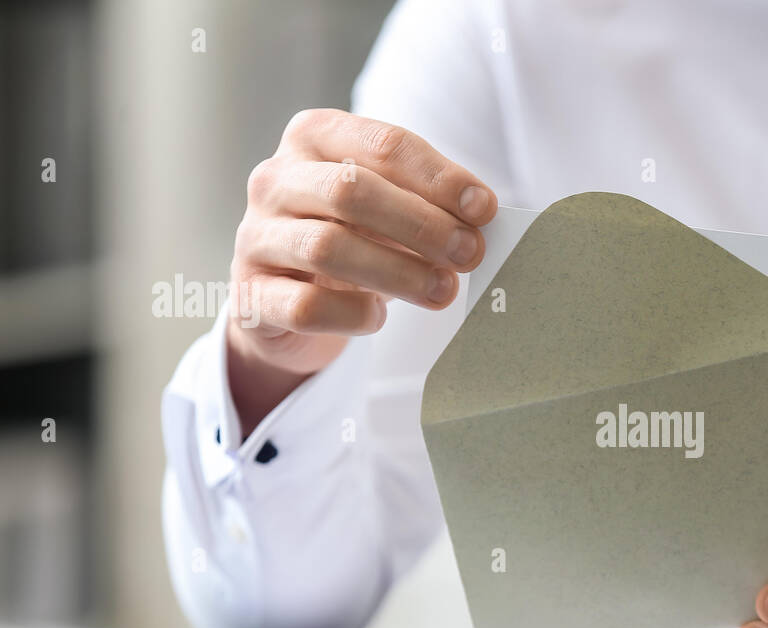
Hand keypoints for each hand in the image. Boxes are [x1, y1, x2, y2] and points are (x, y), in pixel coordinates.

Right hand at [225, 108, 497, 432]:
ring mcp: (256, 236)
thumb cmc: (353, 240)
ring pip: (327, 249)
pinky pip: (305, 305)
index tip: (483, 209)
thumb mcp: (389, 210)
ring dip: (398, 272)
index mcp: (314, 138)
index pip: (381, 144)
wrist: (289, 301)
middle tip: (469, 253)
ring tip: (443, 290)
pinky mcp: (251, 295)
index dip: (438, 178)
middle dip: (420, 224)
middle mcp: (276, 179)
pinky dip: (351, 313)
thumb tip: (479, 220)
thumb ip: (428, 206)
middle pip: (351, 191)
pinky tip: (379, 316)